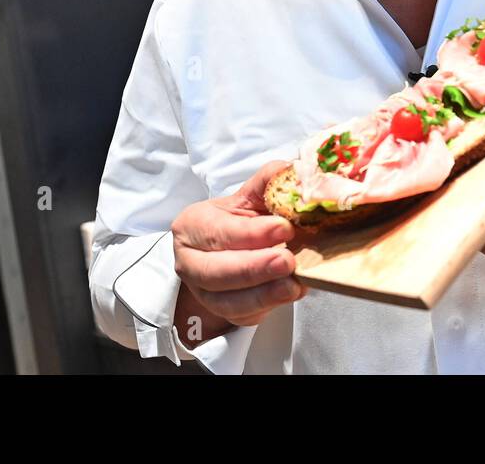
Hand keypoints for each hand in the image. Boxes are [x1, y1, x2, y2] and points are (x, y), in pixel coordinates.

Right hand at [171, 160, 305, 342]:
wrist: (233, 250)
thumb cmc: (241, 220)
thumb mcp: (250, 196)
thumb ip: (268, 181)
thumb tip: (291, 169)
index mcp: (192, 225)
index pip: (218, 231)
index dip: (251, 233)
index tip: (284, 228)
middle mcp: (191, 262)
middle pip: (216, 272)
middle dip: (253, 268)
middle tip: (287, 260)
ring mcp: (205, 292)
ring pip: (228, 300)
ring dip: (264, 294)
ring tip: (294, 283)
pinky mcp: (225, 313)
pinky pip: (243, 315)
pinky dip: (268, 306)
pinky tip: (291, 292)